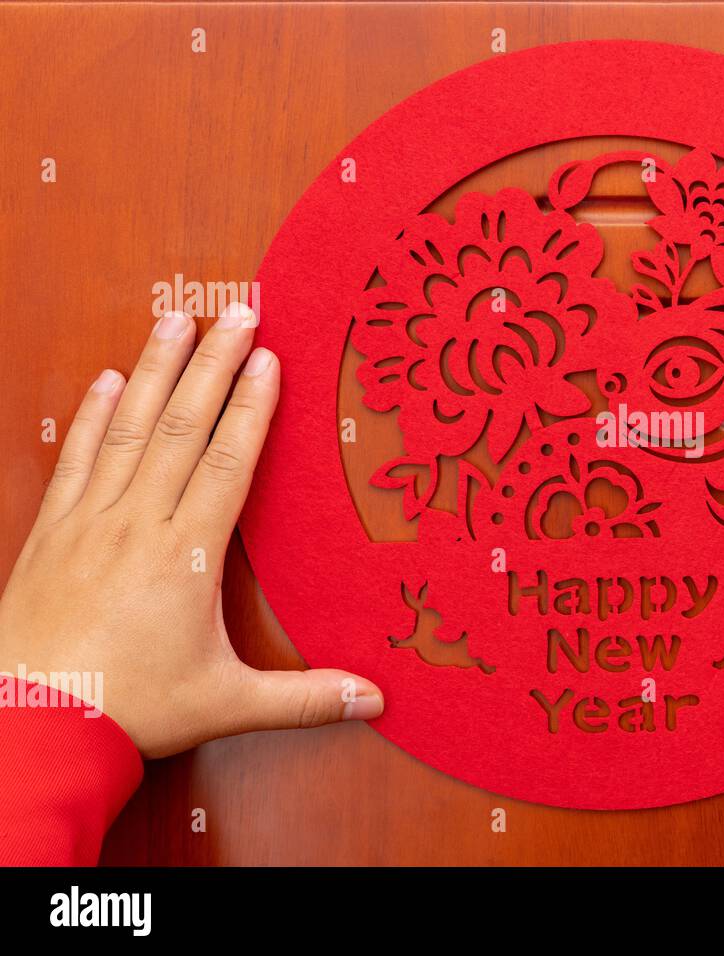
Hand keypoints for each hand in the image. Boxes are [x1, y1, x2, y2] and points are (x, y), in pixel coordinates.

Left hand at [0, 305, 382, 757]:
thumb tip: (373, 701)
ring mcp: (90, 521)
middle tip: (235, 312)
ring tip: (173, 321)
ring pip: (128, 429)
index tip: (268, 360)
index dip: (251, 407)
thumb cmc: (129, 708)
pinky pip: (75, 459)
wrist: (29, 726)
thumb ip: (304, 698)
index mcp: (185, 554)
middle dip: (213, 364)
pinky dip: (89, 417)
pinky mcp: (52, 532)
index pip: (226, 462)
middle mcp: (137, 524)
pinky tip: (101, 382)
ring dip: (152, 371)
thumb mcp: (225, 704)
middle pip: (182, 426)